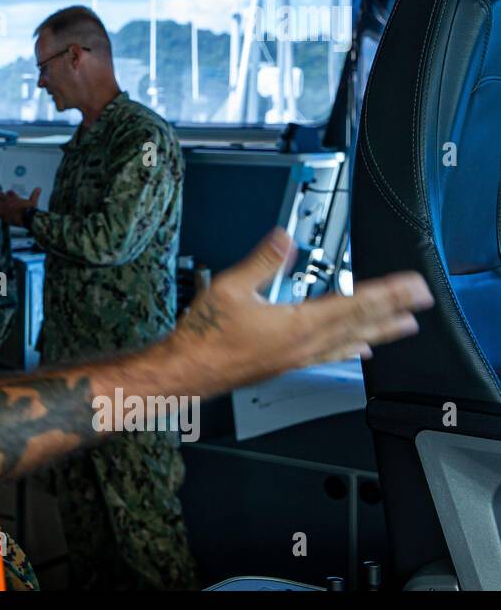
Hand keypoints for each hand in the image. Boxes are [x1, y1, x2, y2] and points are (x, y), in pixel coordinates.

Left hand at [0, 188, 40, 225]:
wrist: (27, 218)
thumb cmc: (31, 210)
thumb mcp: (33, 201)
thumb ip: (35, 194)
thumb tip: (39, 188)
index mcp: (15, 197)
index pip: (9, 192)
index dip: (8, 194)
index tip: (9, 195)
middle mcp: (8, 200)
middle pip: (0, 195)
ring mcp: (3, 207)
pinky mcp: (1, 213)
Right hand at [171, 228, 431, 389]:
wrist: (188, 371)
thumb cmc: (205, 336)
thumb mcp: (230, 288)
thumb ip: (262, 262)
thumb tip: (284, 238)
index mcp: (297, 325)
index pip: (354, 305)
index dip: (387, 294)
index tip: (411, 286)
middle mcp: (304, 345)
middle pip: (360, 324)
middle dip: (394, 310)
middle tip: (421, 302)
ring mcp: (298, 357)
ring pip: (350, 342)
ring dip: (380, 332)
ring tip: (404, 326)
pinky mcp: (288, 364)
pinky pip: (331, 355)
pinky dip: (351, 349)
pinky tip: (359, 350)